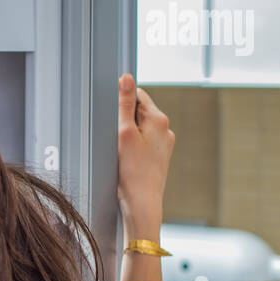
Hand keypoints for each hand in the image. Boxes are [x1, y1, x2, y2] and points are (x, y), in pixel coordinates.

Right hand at [116, 73, 173, 240]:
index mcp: (159, 120)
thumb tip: (126, 78)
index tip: (113, 118)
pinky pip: (144, 142)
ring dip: (128, 134)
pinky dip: (133, 147)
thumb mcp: (123, 133)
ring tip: (121, 152)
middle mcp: (166, 130)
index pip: (138, 95)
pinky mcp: (159, 156)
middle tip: (116, 139)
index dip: (122, 104)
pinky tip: (127, 160)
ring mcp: (164, 143)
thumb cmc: (132, 171)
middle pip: (139, 112)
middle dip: (125, 121)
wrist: (142, 202)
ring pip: (140, 128)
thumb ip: (124, 104)